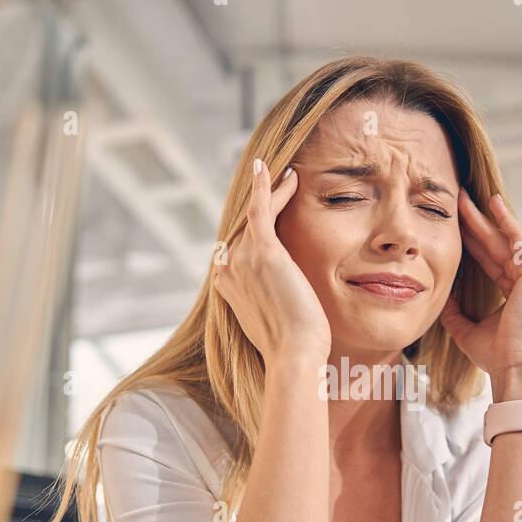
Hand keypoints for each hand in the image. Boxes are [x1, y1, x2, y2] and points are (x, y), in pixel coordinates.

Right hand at [215, 159, 330, 364]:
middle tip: (281, 183)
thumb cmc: (292, 348)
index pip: (238, 248)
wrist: (294, 356)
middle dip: (264, 207)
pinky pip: (261, 211)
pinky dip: (264, 186)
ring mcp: (243, 260)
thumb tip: (283, 298)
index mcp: (227, 287)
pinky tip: (267, 166)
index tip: (266, 215)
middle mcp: (229, 270)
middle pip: (246, 228)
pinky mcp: (265, 253)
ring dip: (273, 192)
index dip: (252, 230)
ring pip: (257, 216)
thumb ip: (269, 302)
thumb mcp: (273, 321)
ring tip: (289, 175)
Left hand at [440, 189, 521, 400]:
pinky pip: (517, 239)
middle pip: (496, 243)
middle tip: (459, 200)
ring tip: (467, 197)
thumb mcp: (465, 329)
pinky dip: (506, 220)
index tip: (455, 223)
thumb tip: (440, 298)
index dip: (472, 239)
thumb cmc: (495, 354)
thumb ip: (454, 313)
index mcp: (513, 291)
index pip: (490, 257)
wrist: (513, 365)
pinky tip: (493, 203)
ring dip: (486, 216)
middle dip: (476, 221)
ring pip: (504, 237)